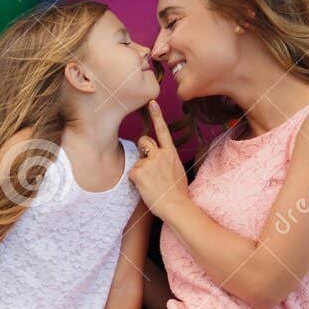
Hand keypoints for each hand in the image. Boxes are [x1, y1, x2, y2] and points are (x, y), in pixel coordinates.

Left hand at [130, 105, 189, 220]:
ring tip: (150, 183)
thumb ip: (167, 160)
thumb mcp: (177, 171)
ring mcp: (149, 162)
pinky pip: (131, 173)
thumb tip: (159, 160)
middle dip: (141, 149)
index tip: (152, 102)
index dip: (157, 115)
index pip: (163, 130)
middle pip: (143, 141)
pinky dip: (135, 181)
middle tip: (148, 167)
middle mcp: (161, 154)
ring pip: (137, 160)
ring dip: (140, 170)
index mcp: (171, 153)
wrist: (176, 206)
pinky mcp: (139, 172)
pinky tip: (145, 188)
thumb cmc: (178, 193)